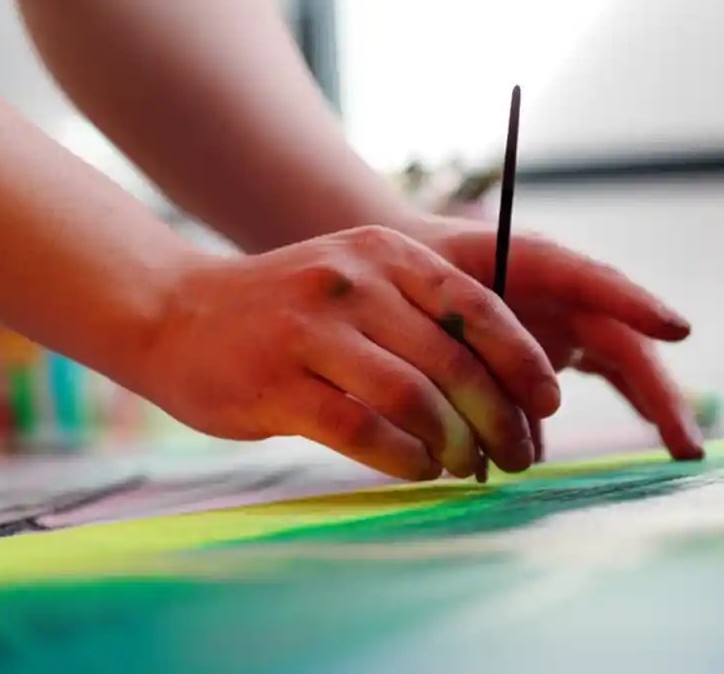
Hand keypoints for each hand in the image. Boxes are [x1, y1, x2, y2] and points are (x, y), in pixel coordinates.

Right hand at [137, 225, 562, 480]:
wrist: (174, 313)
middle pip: (456, 363)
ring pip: (415, 400)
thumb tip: (510, 386)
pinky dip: (404, 459)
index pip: (482, 310)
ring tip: (466, 467)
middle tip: (517, 456)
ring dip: (455, 445)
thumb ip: (426, 317)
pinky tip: (419, 469)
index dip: (525, 363)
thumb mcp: (362, 282)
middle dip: (500, 420)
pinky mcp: (276, 383)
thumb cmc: (290, 312)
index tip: (549, 404)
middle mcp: (356, 283)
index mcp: (389, 254)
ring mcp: (313, 330)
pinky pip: (362, 431)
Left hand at [419, 216, 704, 461]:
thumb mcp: (435, 302)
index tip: (678, 330)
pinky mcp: (564, 342)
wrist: (407, 268)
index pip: (594, 282)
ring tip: (685, 448)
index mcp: (534, 262)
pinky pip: (605, 374)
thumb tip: (517, 434)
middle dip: (658, 390)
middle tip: (687, 441)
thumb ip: (476, 356)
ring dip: (653, 403)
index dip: (634, 304)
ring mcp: (568, 318)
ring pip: (623, 361)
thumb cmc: (418, 274)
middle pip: (623, 341)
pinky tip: (656, 437)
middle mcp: (565, 291)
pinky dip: (625, 402)